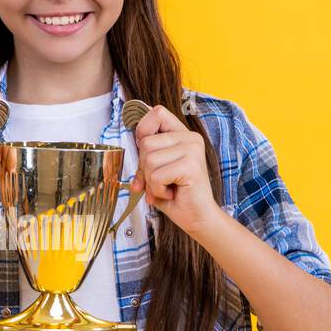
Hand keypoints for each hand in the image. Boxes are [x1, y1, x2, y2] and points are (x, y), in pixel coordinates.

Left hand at [128, 105, 220, 235]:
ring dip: (151, 181)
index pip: (157, 113)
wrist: (196, 218)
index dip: (143, 131)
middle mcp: (190, 138)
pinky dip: (158, 189)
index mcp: (182, 134)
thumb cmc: (177, 195)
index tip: (146, 152)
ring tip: (166, 188)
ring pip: (149, 160)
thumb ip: (146, 154)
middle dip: (144, 168)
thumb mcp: (156, 170)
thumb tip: (133, 141)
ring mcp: (192, 149)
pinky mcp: (190, 165)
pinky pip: (157, 175)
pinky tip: (171, 193)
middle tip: (157, 182)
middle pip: (146, 143)